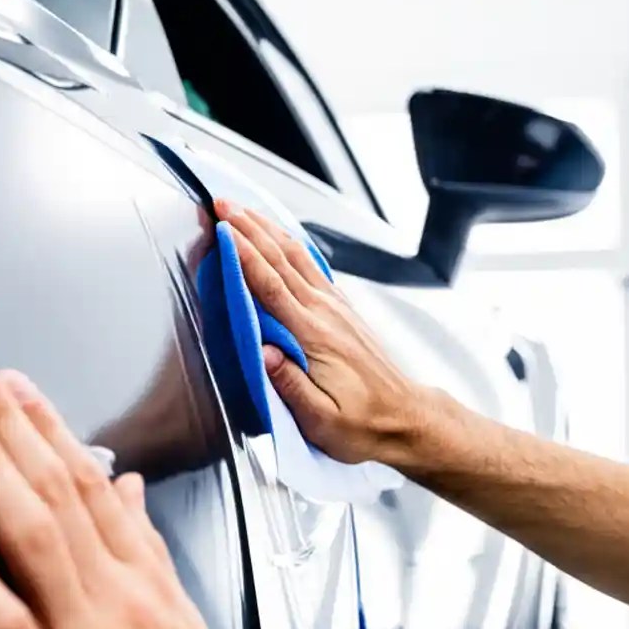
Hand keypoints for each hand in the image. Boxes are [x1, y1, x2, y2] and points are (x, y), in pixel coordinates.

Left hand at [0, 342, 216, 628]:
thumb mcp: (181, 620)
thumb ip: (148, 548)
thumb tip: (126, 486)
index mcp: (143, 581)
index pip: (91, 481)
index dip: (47, 425)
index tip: (11, 381)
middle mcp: (118, 599)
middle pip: (58, 491)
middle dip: (9, 421)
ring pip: (34, 536)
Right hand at [213, 199, 436, 467]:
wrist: (406, 419)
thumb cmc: (363, 425)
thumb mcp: (322, 421)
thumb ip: (290, 385)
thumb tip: (261, 353)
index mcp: (314, 337)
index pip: (271, 286)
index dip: (244, 255)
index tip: (223, 230)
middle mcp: (326, 313)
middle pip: (281, 259)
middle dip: (249, 228)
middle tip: (222, 204)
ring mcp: (336, 308)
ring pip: (297, 256)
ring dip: (267, 229)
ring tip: (242, 209)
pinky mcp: (342, 311)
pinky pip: (311, 267)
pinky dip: (289, 244)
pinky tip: (279, 236)